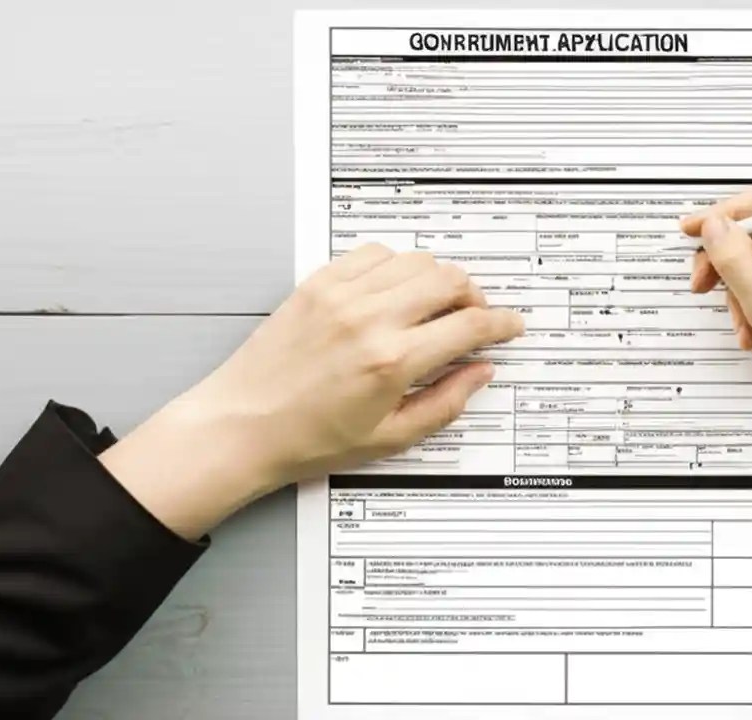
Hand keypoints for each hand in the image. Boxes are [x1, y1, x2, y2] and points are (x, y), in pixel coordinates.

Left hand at [100, 244, 523, 537]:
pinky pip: (372, 254)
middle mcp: (369, 319)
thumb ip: (445, 402)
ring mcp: (341, 296)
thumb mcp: (389, 437)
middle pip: (449, 280)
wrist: (242, 425)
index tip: (509, 326)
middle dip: (474, 296)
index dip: (500, 324)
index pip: (469, 326)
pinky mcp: (317, 285)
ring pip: (414, 260)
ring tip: (436, 303)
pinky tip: (394, 289)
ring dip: (437, 278)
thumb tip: (480, 373)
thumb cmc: (306, 439)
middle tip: (475, 316)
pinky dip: (394, 265)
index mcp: (392, 361)